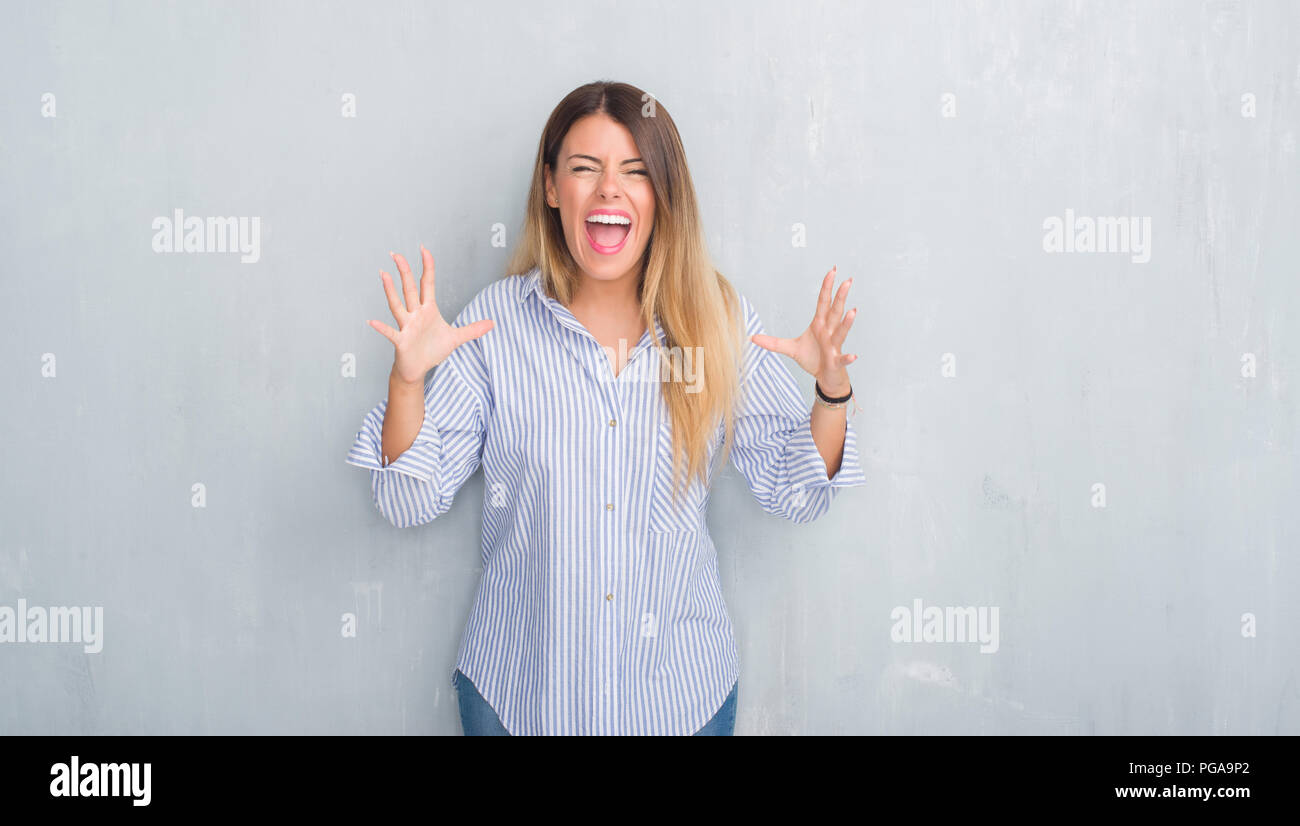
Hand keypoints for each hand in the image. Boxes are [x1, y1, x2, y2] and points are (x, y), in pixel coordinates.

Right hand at [368, 245, 494, 385]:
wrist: (418, 369)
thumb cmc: (432, 350)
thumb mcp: (455, 338)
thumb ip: (472, 330)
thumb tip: (492, 323)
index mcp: (428, 310)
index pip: (427, 283)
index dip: (427, 267)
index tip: (423, 249)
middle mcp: (415, 314)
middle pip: (409, 289)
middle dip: (404, 271)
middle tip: (396, 254)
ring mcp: (407, 327)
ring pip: (398, 305)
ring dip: (390, 291)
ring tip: (383, 274)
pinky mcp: (401, 341)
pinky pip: (390, 333)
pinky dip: (382, 328)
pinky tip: (372, 321)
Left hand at [750, 266, 857, 395]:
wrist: (825, 376)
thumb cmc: (812, 358)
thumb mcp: (790, 348)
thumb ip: (773, 342)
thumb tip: (753, 337)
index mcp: (819, 324)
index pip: (823, 303)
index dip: (827, 287)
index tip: (832, 271)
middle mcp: (829, 332)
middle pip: (835, 311)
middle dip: (840, 296)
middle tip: (847, 281)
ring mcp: (834, 346)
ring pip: (841, 332)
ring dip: (846, 323)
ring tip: (852, 311)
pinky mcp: (836, 361)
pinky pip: (843, 358)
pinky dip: (848, 357)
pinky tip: (853, 355)